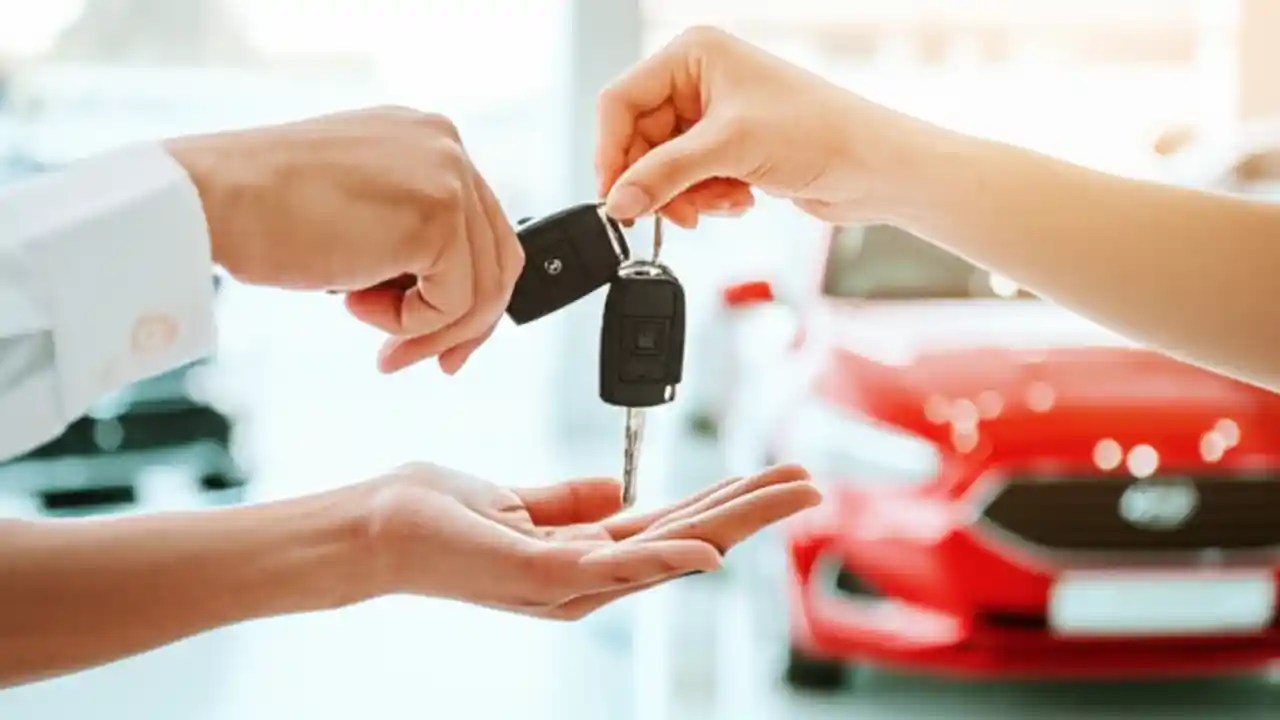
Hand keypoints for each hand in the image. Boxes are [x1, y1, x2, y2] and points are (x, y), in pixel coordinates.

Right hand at [166, 106, 522, 374]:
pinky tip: (354, 304)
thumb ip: (407, 233)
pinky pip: (454, 302)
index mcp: (428, 140)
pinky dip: (410, 325)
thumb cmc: (261, 209)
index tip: (437, 340)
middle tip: (420, 360)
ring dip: (426, 331)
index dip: (467, 295)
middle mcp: (448, 148)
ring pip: (480, 290)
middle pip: (498, 260)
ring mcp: (449, 178)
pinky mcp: (440, 216)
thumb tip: (446, 293)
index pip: (483, 229)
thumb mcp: (355, 211)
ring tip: (372, 335)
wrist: (209, 198)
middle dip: (462, 325)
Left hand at [363, 462, 819, 619]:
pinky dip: (666, 556)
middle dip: (751, 510)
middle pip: (688, 538)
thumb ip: (567, 500)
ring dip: (733, 522)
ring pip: (668, 550)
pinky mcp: (539, 574)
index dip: (726, 501)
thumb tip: (616, 490)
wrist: (369, 529)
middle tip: (809, 483)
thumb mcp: (514, 498)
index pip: (673, 523)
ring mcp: (566, 581)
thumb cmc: (431, 513)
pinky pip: (614, 566)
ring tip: (788, 494)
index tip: (772, 477)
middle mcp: (586, 574)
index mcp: (584, 549)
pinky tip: (711, 546)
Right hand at [596, 26, 937, 227]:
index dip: (612, 152)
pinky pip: (691, 180)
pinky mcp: (730, 149)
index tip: (615, 197)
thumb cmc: (817, 132)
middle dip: (658, 182)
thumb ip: (663, 176)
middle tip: (672, 213)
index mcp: (693, 54)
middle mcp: (699, 79)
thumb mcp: (727, 150)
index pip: (620, 102)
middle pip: (640, 140)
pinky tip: (740, 199)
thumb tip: (616, 202)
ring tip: (720, 203)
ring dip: (687, 194)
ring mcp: (715, 116)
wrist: (873, 168)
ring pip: (664, 167)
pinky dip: (708, 197)